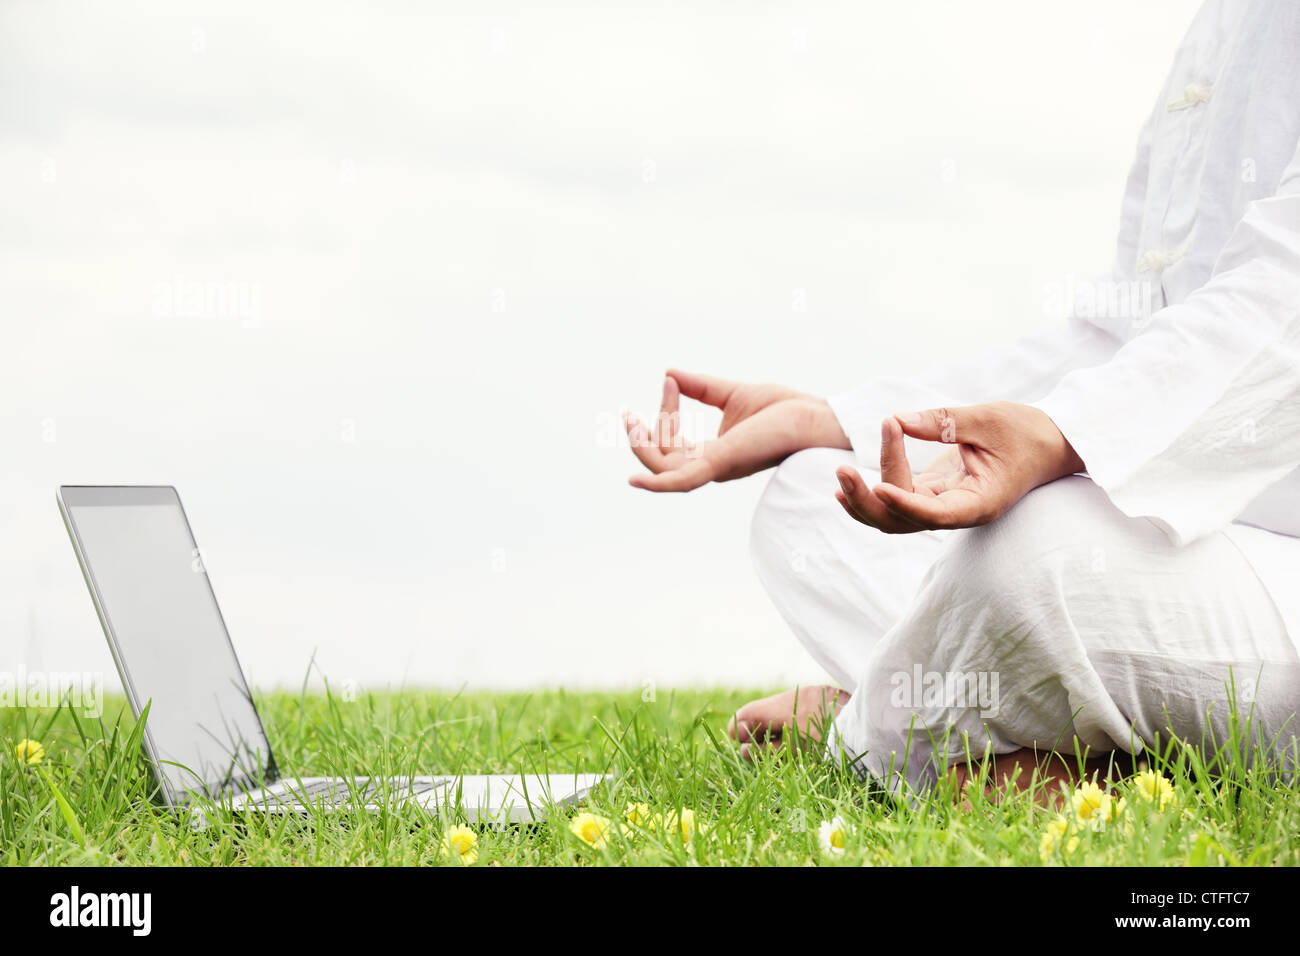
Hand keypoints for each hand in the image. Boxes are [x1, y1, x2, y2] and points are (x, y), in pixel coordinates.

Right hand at [625, 370, 848, 491]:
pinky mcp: (721, 464)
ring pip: (662, 467)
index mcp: (712, 455)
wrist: (814, 416)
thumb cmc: (783, 409)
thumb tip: (669, 372)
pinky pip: (681, 481)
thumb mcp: (730, 393)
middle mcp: (711, 466)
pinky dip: (657, 483)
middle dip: (642, 434)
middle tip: (629, 413)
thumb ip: (700, 387)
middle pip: (660, 457)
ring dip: (641, 447)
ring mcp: (715, 468)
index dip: (663, 411)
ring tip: (629, 422)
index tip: (671, 381)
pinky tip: (634, 479)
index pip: (670, 441)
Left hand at [833, 401, 1083, 531]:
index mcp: (979, 504)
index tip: (876, 483)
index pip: (933, 515)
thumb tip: (896, 419)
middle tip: (841, 470)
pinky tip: (846, 484)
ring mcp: (944, 506)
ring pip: (894, 518)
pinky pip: (897, 501)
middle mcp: (958, 513)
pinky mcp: (934, 493)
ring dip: (863, 501)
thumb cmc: (1026, 431)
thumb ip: (941, 421)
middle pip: (902, 523)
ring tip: (839, 475)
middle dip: (868, 501)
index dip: (903, 503)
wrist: (1050, 442)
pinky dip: (871, 494)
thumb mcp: (986, 419)